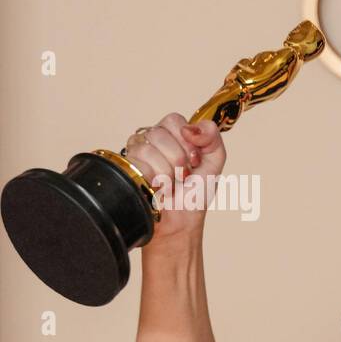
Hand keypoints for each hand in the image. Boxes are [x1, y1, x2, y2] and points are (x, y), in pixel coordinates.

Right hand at [124, 112, 227, 245]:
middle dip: (179, 159)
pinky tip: (158, 188)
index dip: (187, 141)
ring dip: (167, 172)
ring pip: (148, 148)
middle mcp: (151, 141)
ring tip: (170, 184)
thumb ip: (212, 137)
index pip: (173, 120)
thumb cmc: (195, 194)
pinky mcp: (125, 169)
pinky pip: (139, 164)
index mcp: (171, 135)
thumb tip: (191, 127)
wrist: (182, 221)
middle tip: (182, 175)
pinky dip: (156, 180)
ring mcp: (135, 154)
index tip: (195, 160)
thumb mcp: (214, 162)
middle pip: (160, 133)